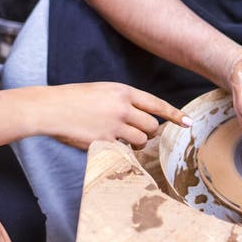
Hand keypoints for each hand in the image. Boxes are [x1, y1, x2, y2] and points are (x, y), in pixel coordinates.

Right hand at [38, 82, 190, 149]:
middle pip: (151, 126)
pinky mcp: (105, 142)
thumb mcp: (103, 92)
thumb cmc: (75, 99)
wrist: (52, 108)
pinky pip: (123, 150)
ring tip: (118, 135)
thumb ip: (123, 102)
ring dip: (134, 141)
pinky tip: (104, 140)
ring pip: (140, 140)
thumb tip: (140, 117)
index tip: (188, 123)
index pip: (156, 104)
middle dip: (147, 131)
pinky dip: (118, 148)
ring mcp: (114, 126)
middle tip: (132, 131)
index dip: (174, 115)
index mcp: (123, 92)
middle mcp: (122, 108)